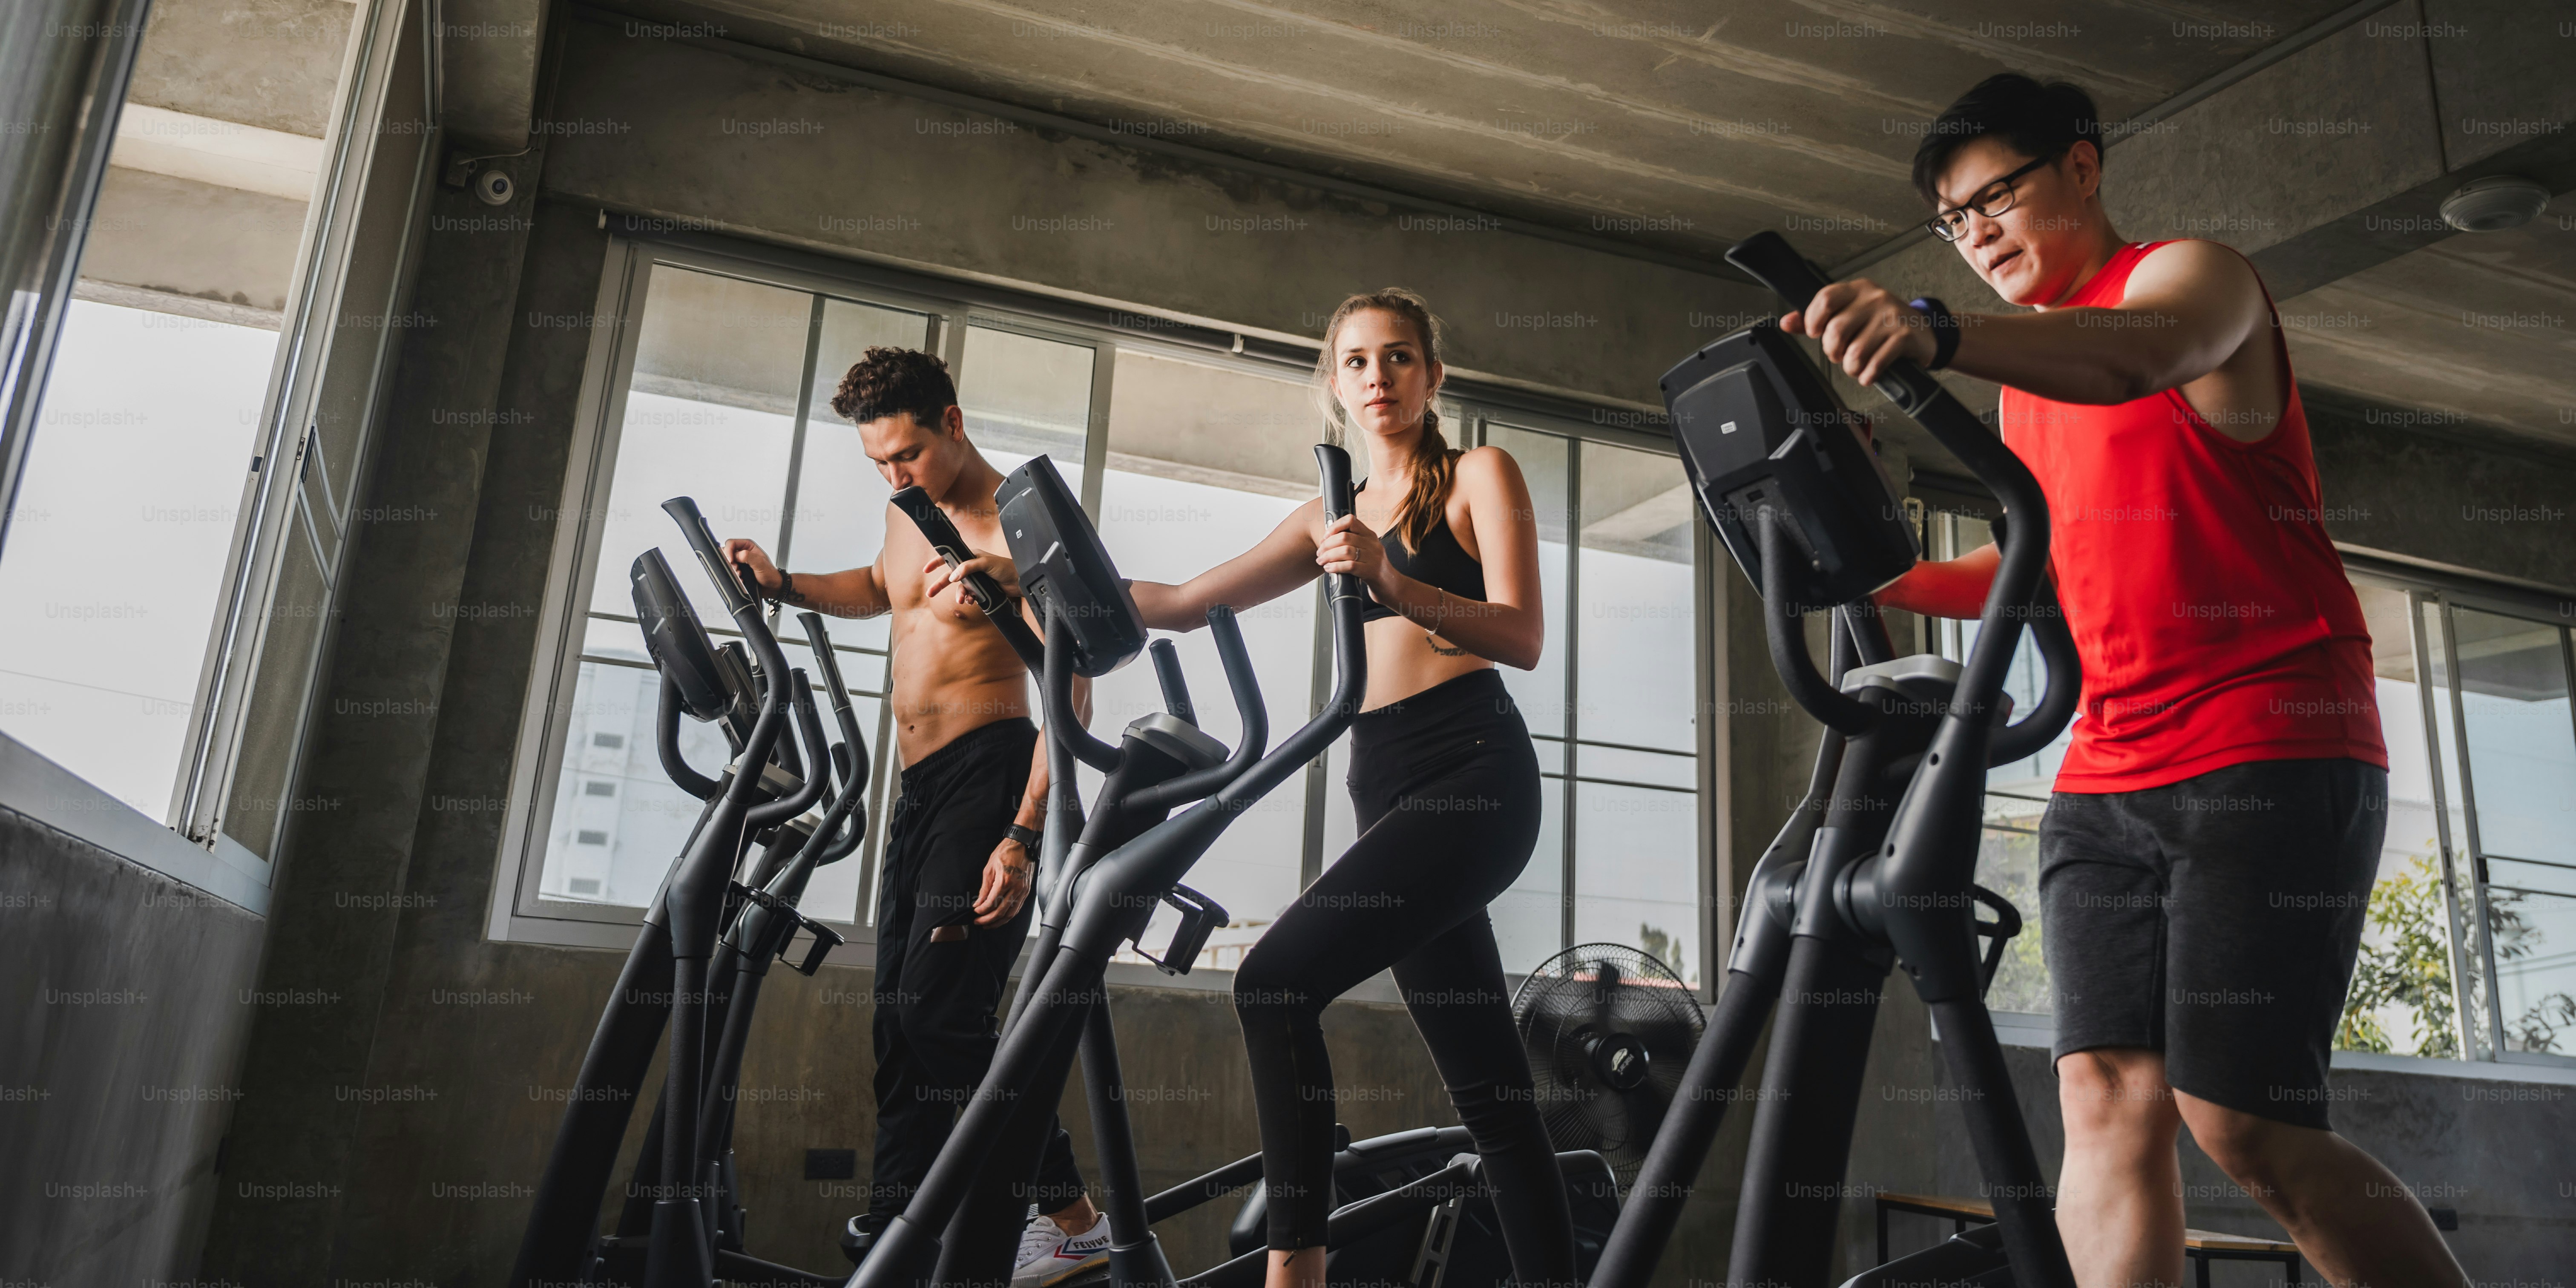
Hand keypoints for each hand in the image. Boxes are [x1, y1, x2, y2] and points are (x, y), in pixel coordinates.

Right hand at [720, 538, 780, 594]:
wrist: (772, 586)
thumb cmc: (770, 574)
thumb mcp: (761, 564)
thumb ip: (749, 557)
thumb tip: (738, 555)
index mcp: (748, 546)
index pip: (731, 543)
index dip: (728, 551)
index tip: (731, 560)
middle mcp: (743, 552)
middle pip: (727, 553)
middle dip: (729, 562)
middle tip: (736, 568)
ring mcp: (740, 562)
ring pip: (727, 563)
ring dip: (731, 569)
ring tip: (740, 574)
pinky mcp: (739, 570)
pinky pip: (730, 571)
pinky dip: (733, 575)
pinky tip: (741, 578)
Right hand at [920, 549, 1016, 621]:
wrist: (1019, 581)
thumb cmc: (1005, 567)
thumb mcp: (986, 563)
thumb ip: (968, 567)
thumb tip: (953, 576)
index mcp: (970, 556)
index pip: (950, 557)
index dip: (937, 562)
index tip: (926, 569)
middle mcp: (971, 566)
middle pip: (951, 575)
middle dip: (940, 585)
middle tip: (930, 594)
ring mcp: (975, 578)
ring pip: (961, 588)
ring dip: (960, 594)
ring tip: (963, 601)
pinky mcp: (981, 589)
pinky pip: (969, 594)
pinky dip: (969, 598)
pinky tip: (972, 601)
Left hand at [973, 839, 1033, 924]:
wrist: (1022, 844)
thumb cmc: (1005, 852)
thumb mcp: (989, 868)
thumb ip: (984, 888)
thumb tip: (979, 902)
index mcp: (1005, 880)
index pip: (992, 903)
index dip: (982, 910)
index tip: (975, 912)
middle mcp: (1016, 888)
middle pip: (1001, 911)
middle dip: (988, 920)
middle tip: (978, 922)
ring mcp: (1023, 890)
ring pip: (1011, 913)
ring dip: (998, 922)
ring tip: (988, 925)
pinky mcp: (1026, 891)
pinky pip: (1017, 908)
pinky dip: (1008, 916)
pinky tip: (1000, 918)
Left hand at [1315, 514, 1390, 593]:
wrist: (1390, 585)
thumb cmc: (1373, 568)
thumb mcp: (1367, 550)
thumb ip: (1353, 542)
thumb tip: (1327, 540)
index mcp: (1370, 535)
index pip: (1351, 520)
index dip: (1335, 526)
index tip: (1326, 536)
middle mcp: (1373, 544)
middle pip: (1344, 537)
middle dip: (1327, 545)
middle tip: (1320, 552)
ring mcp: (1373, 557)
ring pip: (1345, 551)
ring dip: (1328, 556)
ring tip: (1322, 561)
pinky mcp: (1371, 571)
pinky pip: (1349, 566)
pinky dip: (1335, 566)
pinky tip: (1329, 569)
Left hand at [1778, 278, 1936, 387]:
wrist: (1925, 333)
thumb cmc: (1882, 325)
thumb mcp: (1852, 315)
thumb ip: (1818, 319)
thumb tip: (1785, 322)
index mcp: (1858, 290)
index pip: (1825, 298)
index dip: (1813, 320)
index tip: (1816, 333)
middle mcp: (1875, 299)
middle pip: (1836, 330)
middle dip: (1833, 351)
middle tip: (1841, 355)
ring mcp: (1891, 317)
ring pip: (1854, 352)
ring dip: (1851, 368)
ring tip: (1857, 366)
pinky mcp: (1904, 336)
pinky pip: (1874, 364)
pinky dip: (1868, 376)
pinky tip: (1869, 374)